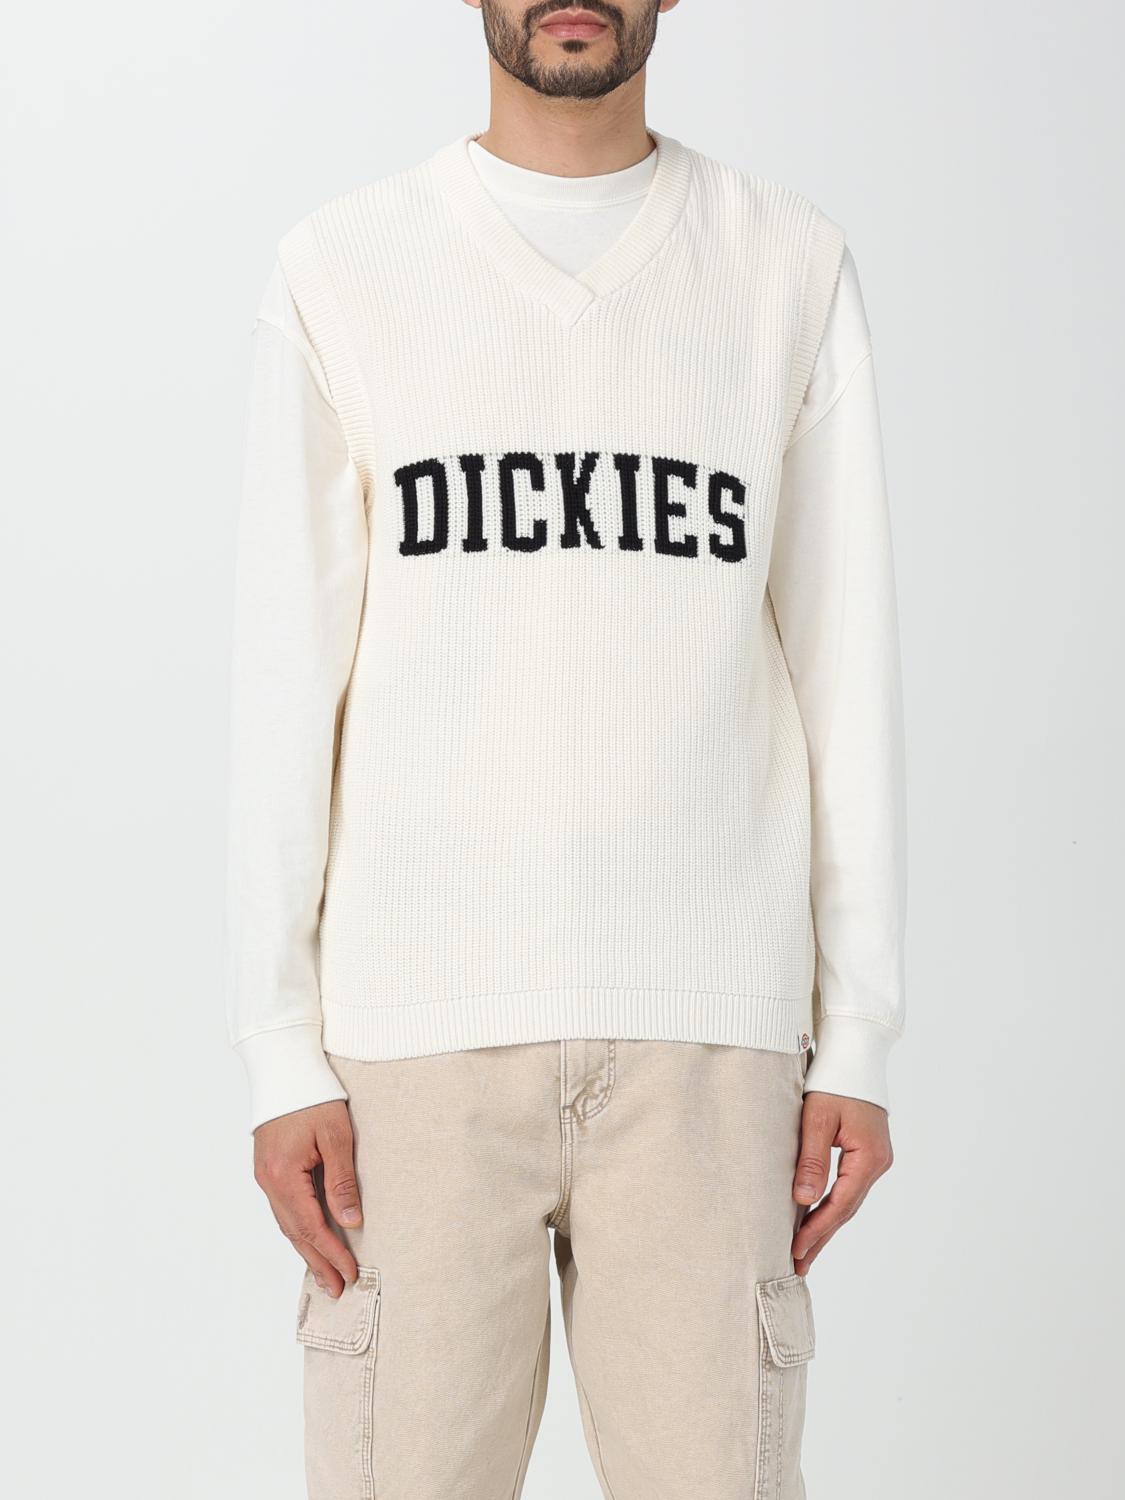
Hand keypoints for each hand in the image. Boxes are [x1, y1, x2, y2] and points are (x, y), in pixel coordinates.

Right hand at [253, 1100, 362, 1297]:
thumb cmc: (313, 1096)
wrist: (283, 1067)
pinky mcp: (268, 1168)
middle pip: (295, 1233)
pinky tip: (310, 1238)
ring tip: (326, 1273)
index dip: (332, 1253)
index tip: (351, 1274)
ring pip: (287, 1223)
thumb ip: (342, 1180)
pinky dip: (298, 1228)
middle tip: (338, 1289)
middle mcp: (269, 1181)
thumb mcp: (336, 1136)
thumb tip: (351, 1221)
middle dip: (318, 1262)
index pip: (311, 1227)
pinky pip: (284, 1208)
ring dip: (307, 1249)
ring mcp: (265, 1176)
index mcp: (283, 1176)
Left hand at [790, 1092, 892, 1274]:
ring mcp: (875, 1158)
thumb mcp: (818, 1118)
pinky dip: (831, 1204)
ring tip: (803, 1251)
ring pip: (847, 1200)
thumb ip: (812, 1159)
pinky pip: (848, 1186)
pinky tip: (815, 1218)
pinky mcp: (867, 1152)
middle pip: (846, 1208)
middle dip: (821, 1237)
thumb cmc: (833, 1079)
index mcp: (869, 1157)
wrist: (854, 1052)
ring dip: (825, 1224)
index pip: (840, 1204)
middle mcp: (877, 1162)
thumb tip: (804, 1200)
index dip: (817, 1230)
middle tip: (797, 1265)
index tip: (795, 1251)